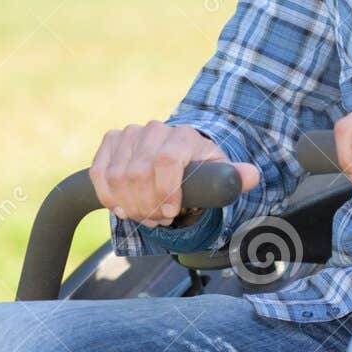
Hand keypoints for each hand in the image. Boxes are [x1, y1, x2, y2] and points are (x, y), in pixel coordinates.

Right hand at [89, 122, 259, 224]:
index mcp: (184, 136)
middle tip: (159, 221)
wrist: (178, 153)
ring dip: (130, 205)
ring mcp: (130, 133)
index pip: (167, 160)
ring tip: (146, 216)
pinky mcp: (111, 141)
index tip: (172, 213)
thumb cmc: (199, 167)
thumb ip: (233, 177)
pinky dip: (108, 196)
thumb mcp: (219, 172)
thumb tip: (252, 176)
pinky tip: (123, 208)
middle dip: (148, 206)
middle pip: (138, 173)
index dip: (165, 191)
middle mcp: (155, 129)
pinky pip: (99, 173)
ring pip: (117, 176)